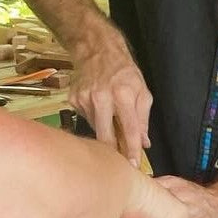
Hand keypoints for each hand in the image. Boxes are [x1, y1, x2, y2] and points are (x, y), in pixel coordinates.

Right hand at [69, 37, 152, 167]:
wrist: (98, 52)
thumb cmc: (125, 72)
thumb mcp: (143, 91)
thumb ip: (143, 118)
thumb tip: (144, 142)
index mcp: (123, 95)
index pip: (129, 129)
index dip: (132, 150)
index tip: (134, 165)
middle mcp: (102, 98)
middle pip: (105, 136)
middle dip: (113, 152)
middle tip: (119, 161)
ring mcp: (84, 99)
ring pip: (96, 128)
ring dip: (105, 130)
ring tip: (111, 118)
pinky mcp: (74, 100)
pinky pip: (86, 118)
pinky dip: (95, 118)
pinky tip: (98, 107)